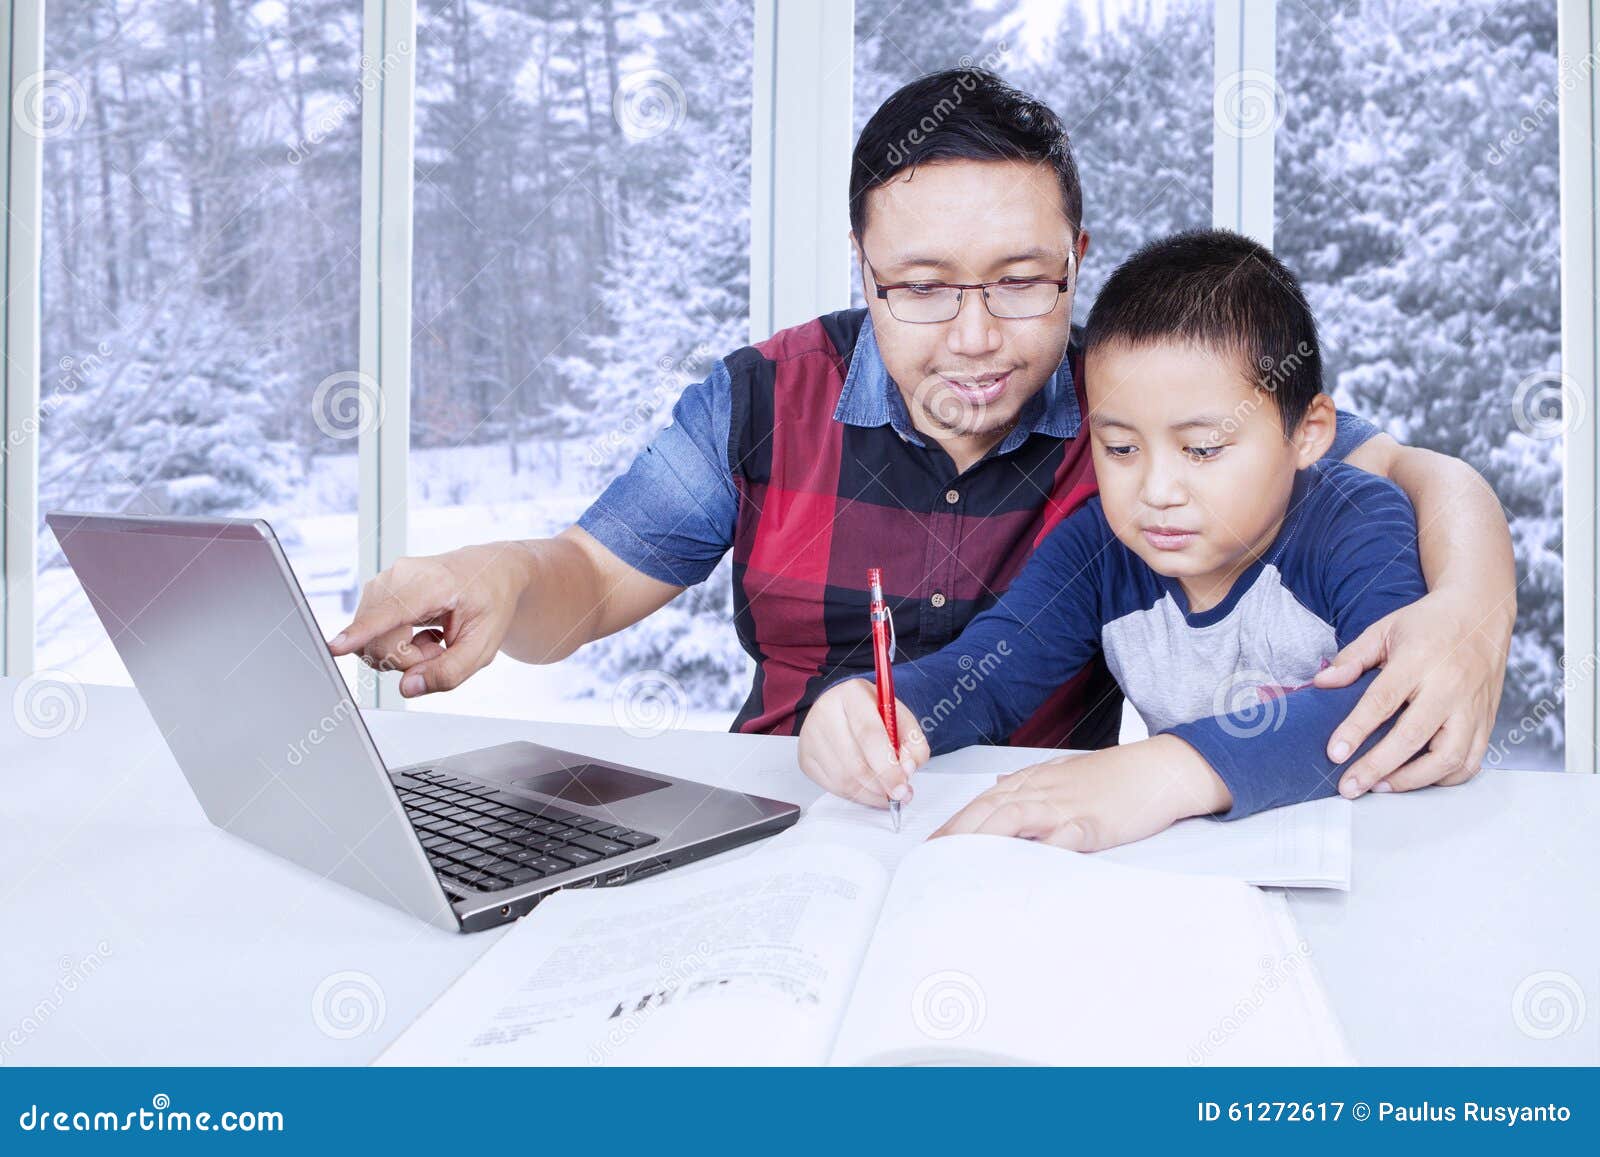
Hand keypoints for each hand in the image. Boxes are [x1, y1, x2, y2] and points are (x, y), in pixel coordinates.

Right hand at [327, 543, 536, 696]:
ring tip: (433, 638)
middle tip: (440, 649)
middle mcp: (401, 576)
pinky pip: (371, 633)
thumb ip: (449, 672)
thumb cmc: (489, 602)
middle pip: (379, 641)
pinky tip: (420, 632)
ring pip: (372, 641)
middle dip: (408, 660)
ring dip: (403, 653)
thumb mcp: (484, 646)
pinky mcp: (375, 591)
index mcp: (434, 584)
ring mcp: (384, 581)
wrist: (489, 570)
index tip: (335, 646)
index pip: (392, 613)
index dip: (361, 633)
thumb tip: (408, 687)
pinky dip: (396, 643)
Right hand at [797, 679, 930, 806]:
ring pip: (843, 779)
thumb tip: (908, 770)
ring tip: (888, 792)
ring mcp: (811, 736)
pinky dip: (856, 795)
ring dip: (871, 793)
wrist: (843, 710)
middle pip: (854, 762)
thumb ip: (913, 743)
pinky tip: (869, 789)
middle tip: (899, 794)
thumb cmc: (873, 714)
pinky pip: (833, 787)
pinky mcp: (805, 758)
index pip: (869, 733)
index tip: (902, 786)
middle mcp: (825, 711)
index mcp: (852, 693)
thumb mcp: (901, 719)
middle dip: (881, 785)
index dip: (887, 766)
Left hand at [931, 735, 1231, 850]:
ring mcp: (1066, 805)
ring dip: (983, 840)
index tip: (931, 847)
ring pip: (1014, 818)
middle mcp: (1042, 790)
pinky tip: (1023, 867)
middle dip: (956, 835)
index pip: (982, 803)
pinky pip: (1062, 837)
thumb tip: (997, 788)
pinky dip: (1040, 850)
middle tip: (931, 861)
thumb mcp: (1064, 773)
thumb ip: (1028, 783)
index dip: (954, 825)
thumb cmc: (1114, 776)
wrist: (1159, 769)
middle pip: (988, 810)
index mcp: (1033, 782)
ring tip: (959, 864)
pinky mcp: (1093, 823)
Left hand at [1314, 589, 1511, 795]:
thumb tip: (1322, 683)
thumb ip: (1352, 658)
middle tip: (1350, 786)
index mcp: (1419, 660)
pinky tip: (1418, 779)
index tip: (1335, 754)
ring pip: (1449, 758)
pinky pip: (1472, 760)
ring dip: (1413, 780)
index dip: (1356, 730)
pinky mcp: (1488, 720)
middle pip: (1414, 737)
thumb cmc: (1429, 623)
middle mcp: (1450, 686)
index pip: (1383, 701)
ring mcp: (1473, 706)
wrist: (1482, 612)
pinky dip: (1445, 778)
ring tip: (1381, 786)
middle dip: (1378, 767)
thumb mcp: (1384, 630)